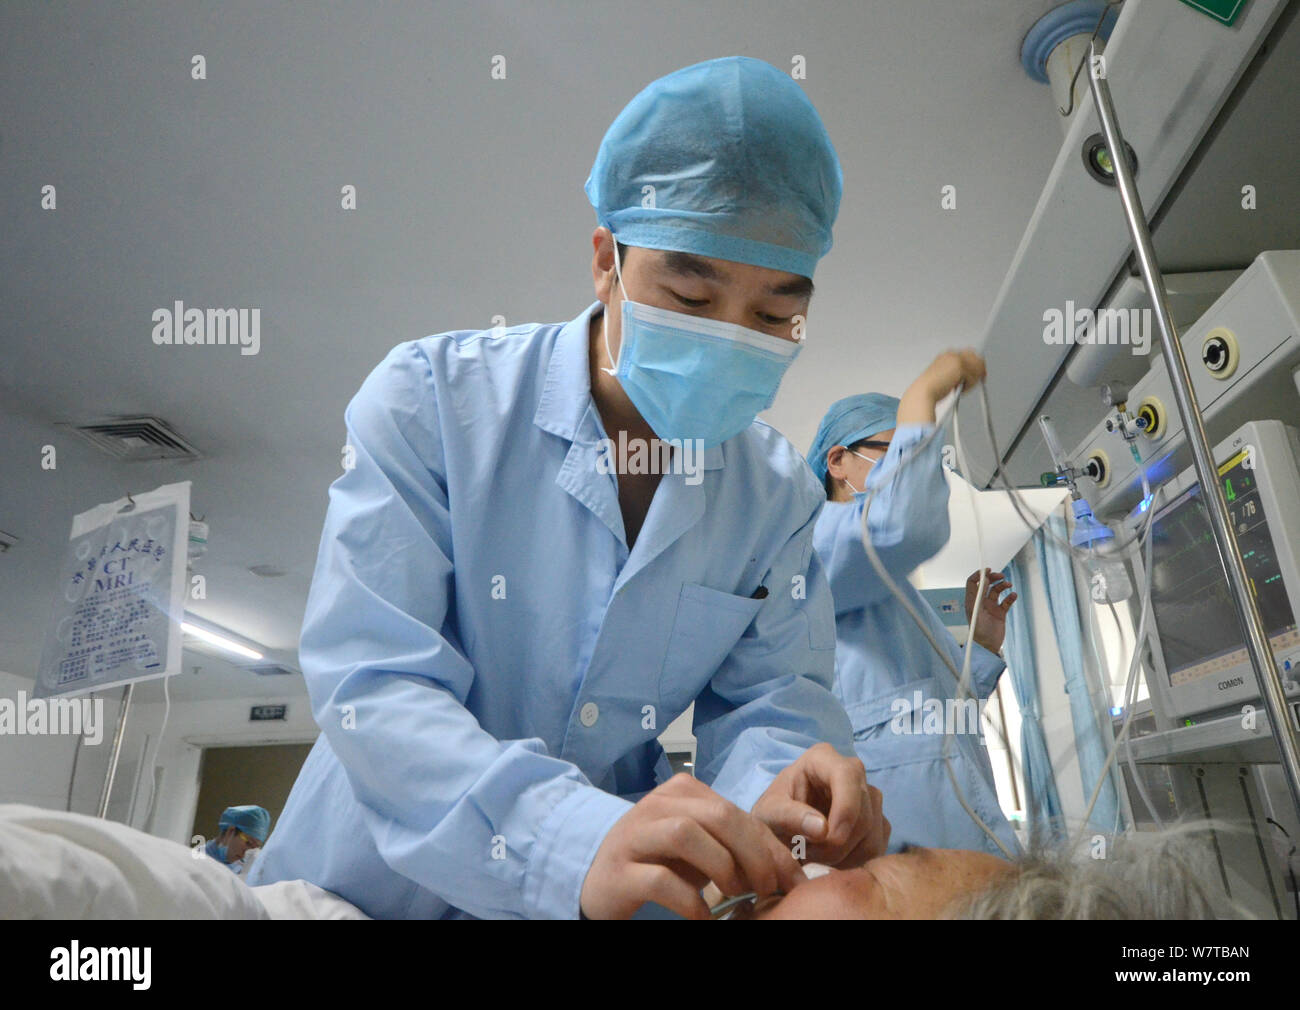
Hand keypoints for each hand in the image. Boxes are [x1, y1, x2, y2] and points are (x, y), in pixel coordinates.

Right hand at [579, 774, 806, 919]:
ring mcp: (634, 835)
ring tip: (735, 896)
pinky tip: (704, 916)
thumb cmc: (659, 860)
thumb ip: (735, 846)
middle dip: (753, 854)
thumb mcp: (700, 847)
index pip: (737, 811)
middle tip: (766, 888)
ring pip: (686, 834)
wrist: (598, 877)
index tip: (794, 880)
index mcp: (682, 792)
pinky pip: (660, 880)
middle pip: (718, 816)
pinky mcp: (619, 871)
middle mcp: (656, 805)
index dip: (772, 847)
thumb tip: (788, 869)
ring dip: (721, 868)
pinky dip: (691, 902)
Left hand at [751, 742, 887, 867]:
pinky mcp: (877, 821)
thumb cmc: (773, 813)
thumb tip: (822, 829)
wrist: (781, 827)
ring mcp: (869, 796)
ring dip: (844, 855)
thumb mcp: (769, 813)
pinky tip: (830, 860)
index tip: (830, 839)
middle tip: (808, 854)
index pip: (848, 775)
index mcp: (822, 758)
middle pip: (863, 811)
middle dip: (838, 842)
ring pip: (872, 833)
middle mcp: (853, 772)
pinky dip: (854, 861)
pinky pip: (876, 846)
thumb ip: (789, 817)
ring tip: (814, 856)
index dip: (845, 808)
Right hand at [898, 349, 986, 424]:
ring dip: (973, 380)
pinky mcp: (960, 367)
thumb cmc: (931, 388)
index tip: (979, 374)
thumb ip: (958, 372)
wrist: (922, 392)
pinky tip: (959, 390)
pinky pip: (974, 377)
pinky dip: (969, 386)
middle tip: (980, 380)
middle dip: (980, 370)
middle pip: (977, 357)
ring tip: (963, 389)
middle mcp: (952, 354)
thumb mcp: (946, 376)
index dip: (976, 364)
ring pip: (977, 368)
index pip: (969, 354)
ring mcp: (956, 359)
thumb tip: (973, 374)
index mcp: (947, 355)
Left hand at [964, 568, 1016, 653]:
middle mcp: (980, 602)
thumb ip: (979, 595)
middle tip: (1002, 576)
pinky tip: (1013, 596)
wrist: (988, 647)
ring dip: (1003, 586)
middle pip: (986, 584)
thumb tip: (984, 579)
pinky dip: (1010, 597)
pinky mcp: (1000, 614)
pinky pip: (1006, 602)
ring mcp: (990, 607)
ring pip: (997, 591)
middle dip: (993, 578)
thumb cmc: (979, 631)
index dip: (979, 574)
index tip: (988, 570)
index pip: (973, 582)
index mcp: (972, 601)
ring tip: (1009, 585)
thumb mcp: (977, 611)